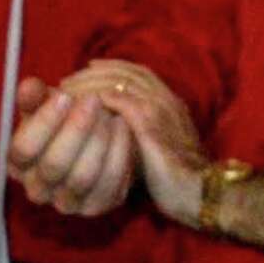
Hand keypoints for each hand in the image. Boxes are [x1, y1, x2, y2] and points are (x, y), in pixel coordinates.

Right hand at [6, 74, 137, 218]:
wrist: (89, 145)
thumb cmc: (60, 122)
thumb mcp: (43, 107)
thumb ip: (34, 96)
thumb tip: (29, 86)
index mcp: (18, 165)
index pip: (23, 149)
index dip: (44, 122)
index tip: (65, 95)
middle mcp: (38, 190)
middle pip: (54, 165)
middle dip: (77, 128)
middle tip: (94, 100)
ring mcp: (66, 203)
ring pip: (82, 176)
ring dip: (100, 139)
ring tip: (110, 111)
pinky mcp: (95, 206)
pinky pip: (110, 182)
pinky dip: (120, 150)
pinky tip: (124, 125)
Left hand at [61, 59, 208, 226]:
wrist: (198, 192)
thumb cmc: (174, 179)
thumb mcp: (153, 150)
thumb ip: (134, 135)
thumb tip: (106, 134)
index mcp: (168, 101)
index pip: (135, 72)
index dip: (108, 70)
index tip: (83, 73)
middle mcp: (164, 99)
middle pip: (124, 72)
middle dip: (92, 73)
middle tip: (65, 81)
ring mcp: (159, 109)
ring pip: (119, 82)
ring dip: (89, 84)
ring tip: (65, 91)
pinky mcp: (150, 125)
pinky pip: (120, 102)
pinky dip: (97, 99)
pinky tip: (77, 105)